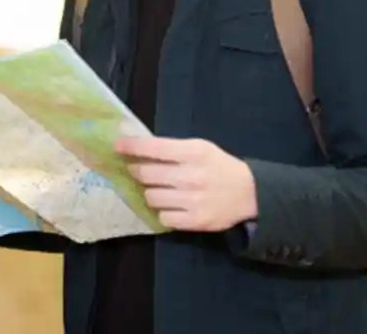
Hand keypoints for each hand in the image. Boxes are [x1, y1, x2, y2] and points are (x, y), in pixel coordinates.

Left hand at [116, 136, 256, 231]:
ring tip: (159, 189)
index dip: (132, 147)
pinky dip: (163, 211)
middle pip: (147, 175)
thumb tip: (139, 148)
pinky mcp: (194, 221)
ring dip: (150, 193)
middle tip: (136, 171)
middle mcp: (191, 176)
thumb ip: (173, 149)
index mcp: (194, 153)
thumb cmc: (219, 166)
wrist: (249, 193)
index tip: (117, 146)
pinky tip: (171, 206)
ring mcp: (192, 201)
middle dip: (137, 171)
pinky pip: (163, 217)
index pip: (154, 148)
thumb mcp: (201, 148)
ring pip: (152, 197)